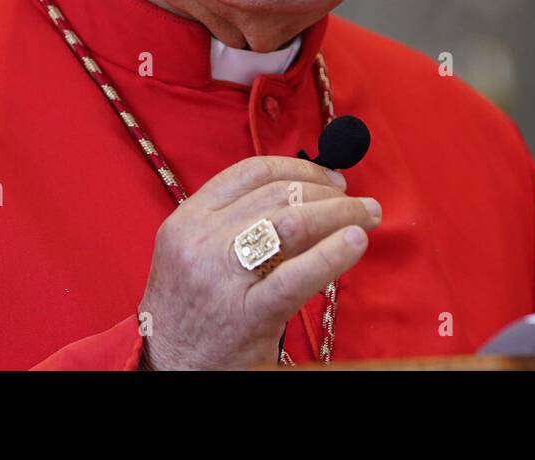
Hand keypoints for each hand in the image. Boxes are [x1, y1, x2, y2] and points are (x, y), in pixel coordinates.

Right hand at [137, 155, 380, 369]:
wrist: (168, 367)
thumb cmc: (190, 310)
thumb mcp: (194, 253)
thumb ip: (234, 222)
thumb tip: (304, 195)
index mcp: (188, 220)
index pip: (251, 172)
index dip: (300, 167)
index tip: (329, 177)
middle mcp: (201, 241)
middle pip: (279, 194)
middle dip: (328, 192)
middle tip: (357, 202)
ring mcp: (222, 278)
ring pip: (293, 223)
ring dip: (339, 214)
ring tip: (366, 216)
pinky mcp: (247, 315)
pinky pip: (297, 276)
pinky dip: (333, 253)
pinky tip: (356, 242)